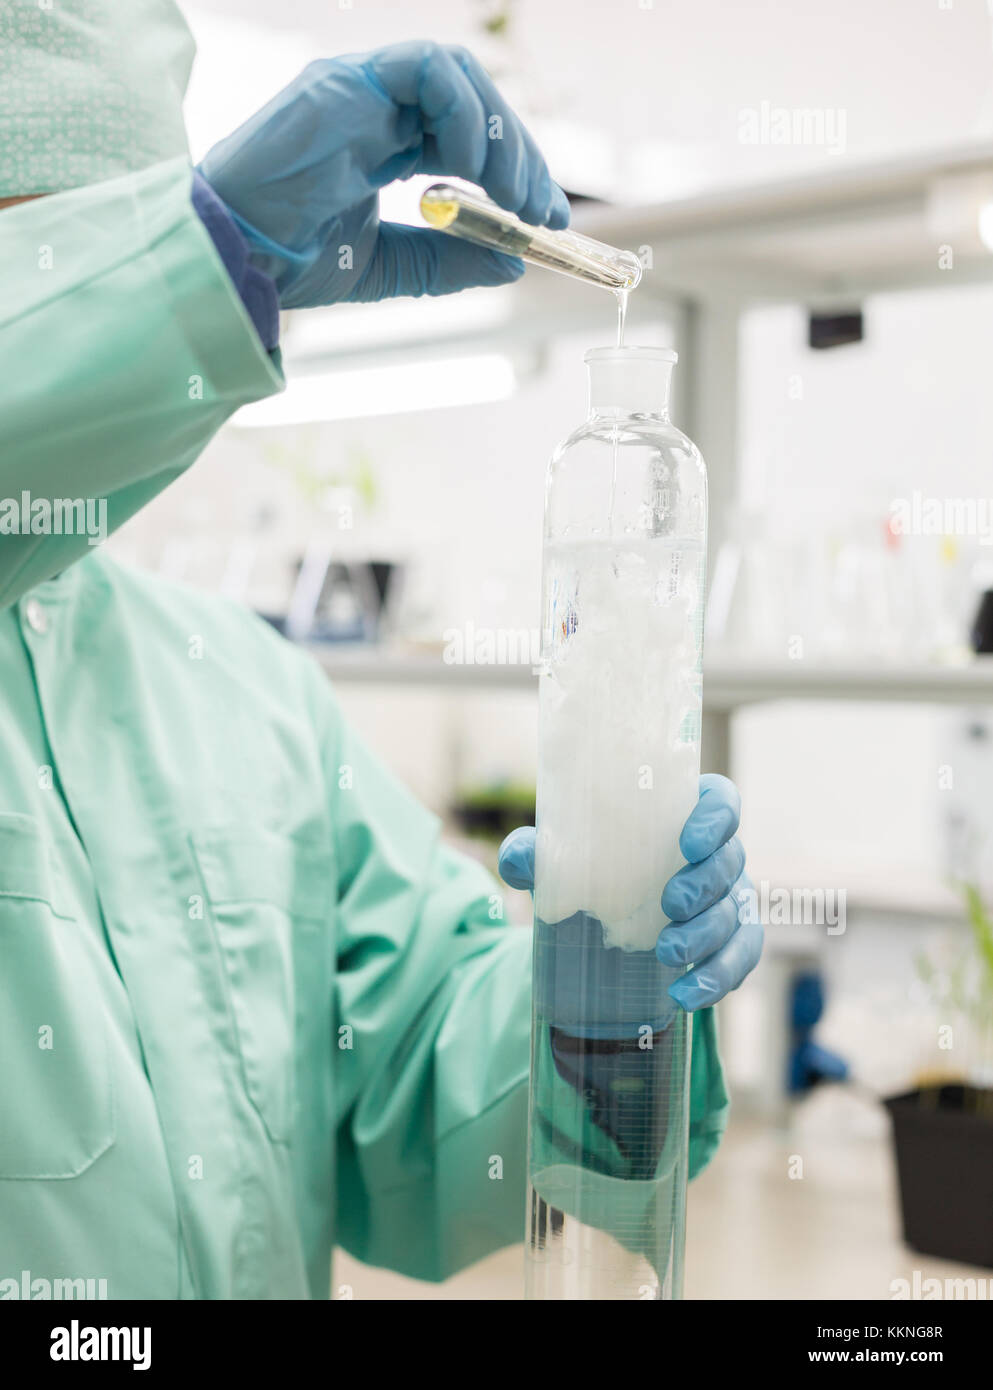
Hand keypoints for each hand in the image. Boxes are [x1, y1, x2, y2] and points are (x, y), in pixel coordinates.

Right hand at [198, 40, 569, 308]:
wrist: (236, 259)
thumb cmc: (291, 260)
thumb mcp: (389, 266)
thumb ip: (449, 260)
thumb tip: (513, 262)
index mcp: (383, 144)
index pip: (467, 139)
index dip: (514, 171)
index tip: (545, 219)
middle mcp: (375, 107)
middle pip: (472, 103)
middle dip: (519, 154)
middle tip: (540, 210)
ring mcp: (360, 88)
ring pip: (458, 76)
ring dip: (498, 134)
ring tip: (507, 194)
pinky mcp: (345, 81)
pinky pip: (427, 68)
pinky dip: (462, 113)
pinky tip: (465, 170)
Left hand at [499, 773, 760, 1012]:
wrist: (600, 925)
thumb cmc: (589, 871)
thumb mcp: (558, 860)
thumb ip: (534, 854)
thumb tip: (519, 860)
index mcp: (682, 816)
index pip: (721, 800)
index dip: (716, 818)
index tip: (687, 843)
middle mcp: (716, 854)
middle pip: (730, 860)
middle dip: (705, 884)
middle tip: (669, 905)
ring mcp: (729, 899)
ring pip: (735, 914)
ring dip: (707, 936)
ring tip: (667, 954)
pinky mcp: (732, 941)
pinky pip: (741, 958)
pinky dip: (717, 978)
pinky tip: (685, 994)